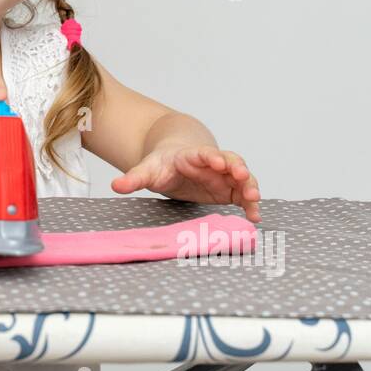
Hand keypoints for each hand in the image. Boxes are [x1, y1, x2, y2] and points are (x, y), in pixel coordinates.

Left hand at [111, 145, 261, 223]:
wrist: (174, 161)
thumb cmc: (162, 165)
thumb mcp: (147, 170)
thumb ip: (134, 178)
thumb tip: (115, 185)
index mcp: (192, 156)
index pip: (204, 153)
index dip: (211, 156)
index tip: (218, 162)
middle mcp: (213, 163)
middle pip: (230, 161)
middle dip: (237, 168)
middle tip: (243, 176)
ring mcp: (223, 176)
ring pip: (241, 178)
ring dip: (250, 186)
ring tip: (254, 198)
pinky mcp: (228, 190)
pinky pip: (243, 196)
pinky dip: (250, 205)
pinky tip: (255, 217)